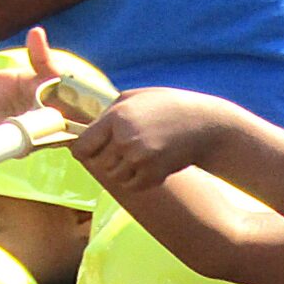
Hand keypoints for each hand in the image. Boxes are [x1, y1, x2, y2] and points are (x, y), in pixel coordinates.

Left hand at [69, 88, 235, 193]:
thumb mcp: (133, 98)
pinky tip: (150, 164)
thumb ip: (106, 114)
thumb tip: (81, 131)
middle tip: (123, 149)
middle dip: (106, 159)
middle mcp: (125, 139)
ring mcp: (139, 159)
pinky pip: (131, 186)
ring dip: (122, 170)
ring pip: (114, 177)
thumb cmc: (166, 107)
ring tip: (139, 154)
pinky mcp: (153, 175)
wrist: (203, 125)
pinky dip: (136, 179)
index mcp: (116, 118)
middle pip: (97, 164)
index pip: (83, 146)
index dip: (83, 150)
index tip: (88, 150)